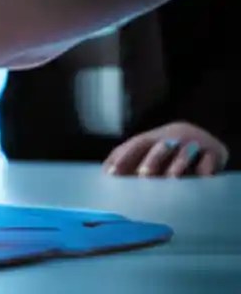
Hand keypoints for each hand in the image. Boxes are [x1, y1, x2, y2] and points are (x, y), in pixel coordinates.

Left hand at [104, 122, 229, 177]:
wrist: (203, 140)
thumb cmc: (167, 152)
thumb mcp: (149, 154)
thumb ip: (128, 162)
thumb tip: (103, 176)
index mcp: (152, 139)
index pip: (134, 145)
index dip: (122, 158)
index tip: (110, 174)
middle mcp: (171, 138)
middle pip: (159, 146)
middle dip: (151, 160)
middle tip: (143, 175)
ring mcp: (193, 143)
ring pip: (184, 152)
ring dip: (177, 164)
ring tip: (171, 178)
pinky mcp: (213, 152)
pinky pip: (209, 160)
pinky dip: (205, 169)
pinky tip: (202, 177)